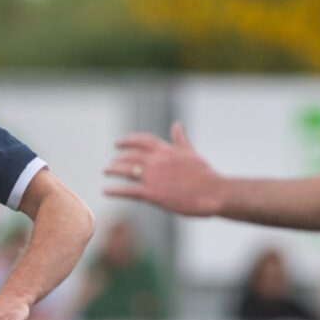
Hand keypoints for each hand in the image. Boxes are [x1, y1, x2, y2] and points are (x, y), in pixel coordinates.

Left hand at [104, 123, 225, 216]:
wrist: (214, 192)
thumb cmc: (205, 174)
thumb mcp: (191, 152)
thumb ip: (180, 140)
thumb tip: (177, 125)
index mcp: (167, 150)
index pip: (142, 140)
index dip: (128, 140)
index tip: (117, 143)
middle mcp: (157, 161)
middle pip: (130, 156)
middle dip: (118, 158)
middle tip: (110, 164)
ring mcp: (153, 177)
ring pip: (126, 170)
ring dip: (113, 170)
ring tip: (105, 172)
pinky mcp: (153, 194)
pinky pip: (128, 191)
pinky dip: (115, 190)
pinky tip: (106, 191)